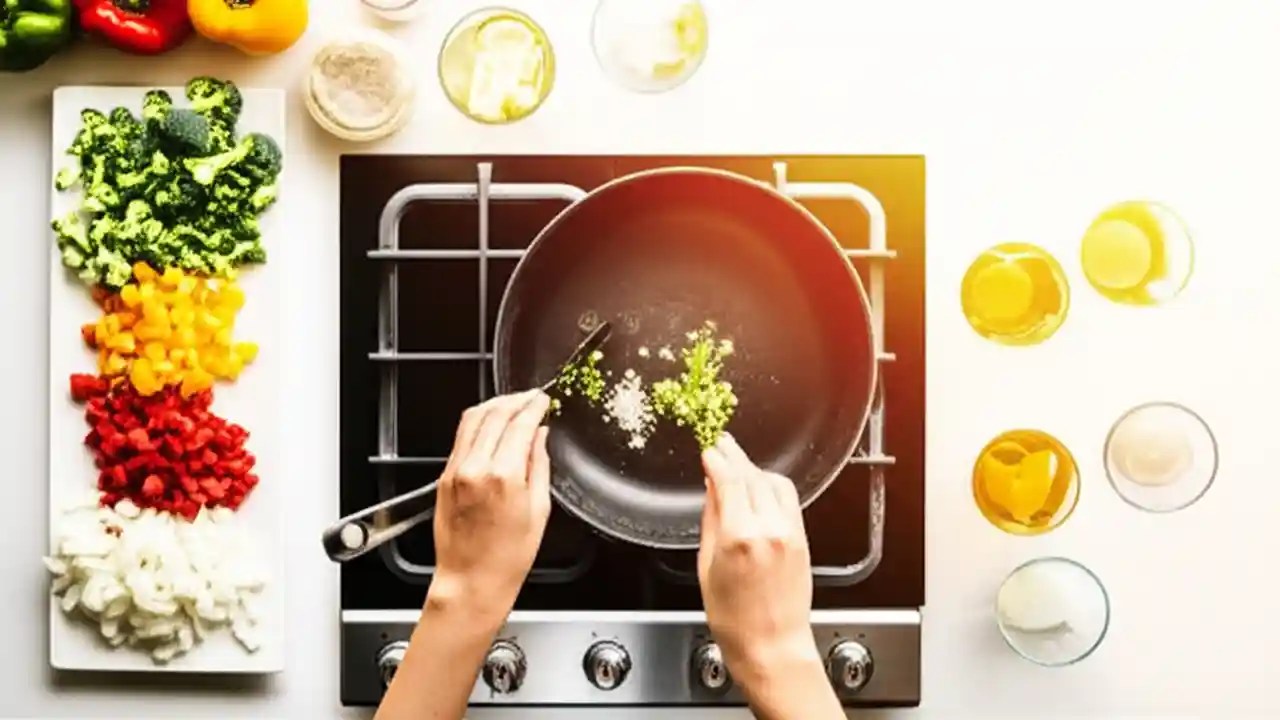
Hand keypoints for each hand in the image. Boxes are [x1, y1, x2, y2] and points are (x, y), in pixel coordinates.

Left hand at [428, 390, 552, 623]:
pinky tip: (492, 425)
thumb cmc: (507, 558)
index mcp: (504, 476)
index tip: (543, 400)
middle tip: (531, 398)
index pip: (520, 423)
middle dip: (516, 400)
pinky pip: (461, 437)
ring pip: (473, 418)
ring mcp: (456, 471)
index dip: (534, 406)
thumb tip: (540, 437)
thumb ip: (539, 465)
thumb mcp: (539, 510)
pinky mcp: (444, 477)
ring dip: (494, 405)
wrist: (471, 582)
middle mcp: (476, 468)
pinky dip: (478, 423)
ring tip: (512, 404)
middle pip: (495, 413)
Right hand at [697, 434, 819, 679]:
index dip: (716, 458)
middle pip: (751, 475)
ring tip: (739, 464)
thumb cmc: (733, 619)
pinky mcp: (802, 538)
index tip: (708, 450)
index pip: (727, 479)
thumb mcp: (706, 566)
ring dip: (754, 469)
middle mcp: (768, 529)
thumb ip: (711, 520)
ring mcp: (789, 532)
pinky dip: (772, 486)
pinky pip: (789, 499)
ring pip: (773, 482)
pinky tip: (760, 485)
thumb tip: (712, 489)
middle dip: (734, 456)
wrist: (771, 646)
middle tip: (722, 444)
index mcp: (738, 536)